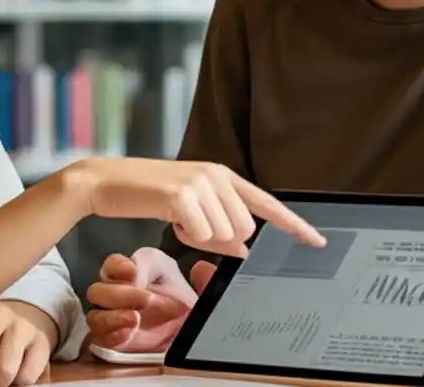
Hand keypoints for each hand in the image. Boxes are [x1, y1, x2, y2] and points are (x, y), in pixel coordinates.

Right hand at [77, 157, 325, 256]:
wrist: (107, 182)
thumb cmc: (148, 196)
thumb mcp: (190, 210)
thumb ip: (221, 225)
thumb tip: (245, 248)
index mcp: (222, 175)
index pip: (266, 203)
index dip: (293, 224)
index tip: (316, 240)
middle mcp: (217, 175)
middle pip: (243, 229)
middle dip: (220, 239)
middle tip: (188, 225)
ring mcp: (201, 182)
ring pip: (223, 235)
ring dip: (197, 237)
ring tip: (174, 217)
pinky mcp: (183, 194)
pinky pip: (199, 235)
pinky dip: (183, 235)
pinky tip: (167, 217)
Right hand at [86, 247, 217, 352]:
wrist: (188, 337)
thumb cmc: (187, 309)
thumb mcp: (198, 290)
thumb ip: (203, 279)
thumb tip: (200, 269)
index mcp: (134, 275)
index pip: (112, 265)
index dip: (118, 266)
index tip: (132, 271)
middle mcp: (118, 294)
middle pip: (98, 290)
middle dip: (120, 293)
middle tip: (145, 299)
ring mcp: (113, 318)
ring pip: (95, 314)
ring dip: (113, 316)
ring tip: (135, 319)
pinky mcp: (112, 341)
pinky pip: (99, 338)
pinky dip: (112, 335)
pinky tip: (128, 333)